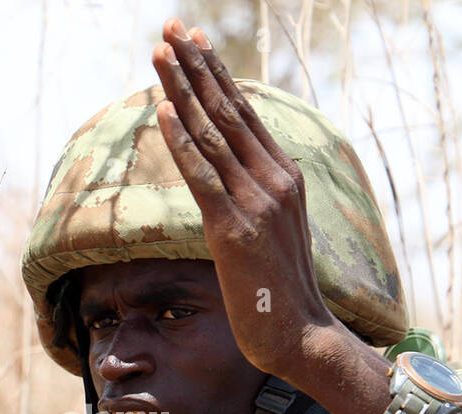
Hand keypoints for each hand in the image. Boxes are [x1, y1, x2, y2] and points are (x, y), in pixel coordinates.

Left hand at [151, 18, 336, 376]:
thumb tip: (229, 179)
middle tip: (169, 28)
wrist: (302, 335)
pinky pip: (203, 177)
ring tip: (159, 52)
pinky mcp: (235, 229)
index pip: (244, 114)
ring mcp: (257, 203)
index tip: (193, 41)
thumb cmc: (281, 291)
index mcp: (285, 177)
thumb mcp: (272, 233)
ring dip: (181, 89)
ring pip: (212, 134)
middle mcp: (275, 180)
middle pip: (227, 111)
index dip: (215, 75)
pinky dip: (180, 141)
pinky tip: (162, 110)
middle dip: (194, 66)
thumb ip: (255, 199)